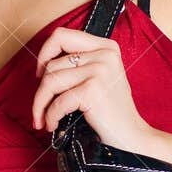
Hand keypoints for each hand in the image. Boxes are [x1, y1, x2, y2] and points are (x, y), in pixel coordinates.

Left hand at [32, 27, 152, 147]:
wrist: (131, 135)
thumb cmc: (111, 110)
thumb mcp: (99, 77)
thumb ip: (78, 63)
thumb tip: (42, 65)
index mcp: (105, 46)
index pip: (61, 35)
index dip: (44, 54)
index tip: (41, 74)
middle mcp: (104, 54)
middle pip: (52, 64)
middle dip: (41, 90)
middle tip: (41, 107)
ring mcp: (99, 70)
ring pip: (50, 82)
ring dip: (41, 104)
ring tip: (43, 119)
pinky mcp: (93, 90)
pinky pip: (58, 102)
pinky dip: (50, 116)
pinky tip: (53, 125)